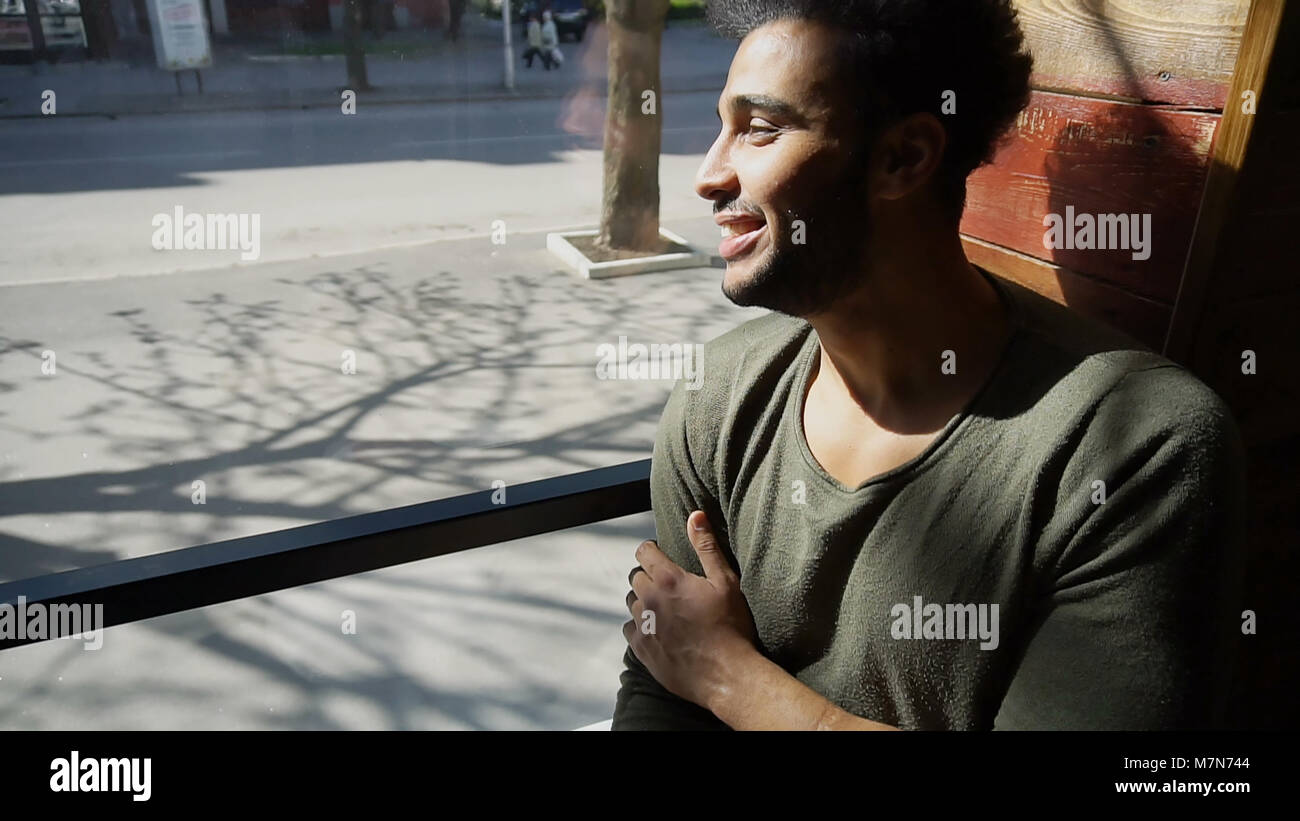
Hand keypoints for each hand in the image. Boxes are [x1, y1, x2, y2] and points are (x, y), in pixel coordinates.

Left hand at [622, 510, 760, 710]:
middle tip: (670, 587)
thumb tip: (695, 515)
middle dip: (649, 576)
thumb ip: (706, 547)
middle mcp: (649, 599)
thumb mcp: (726, 582)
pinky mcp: (641, 649)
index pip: (643, 552)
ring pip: (632, 602)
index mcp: (668, 579)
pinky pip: (630, 628)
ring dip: (644, 601)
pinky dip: (640, 626)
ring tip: (666, 610)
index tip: (662, 557)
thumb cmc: (730, 627)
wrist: (726, 675)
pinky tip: (659, 630)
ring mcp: (642, 625)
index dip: (652, 551)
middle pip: (636, 577)